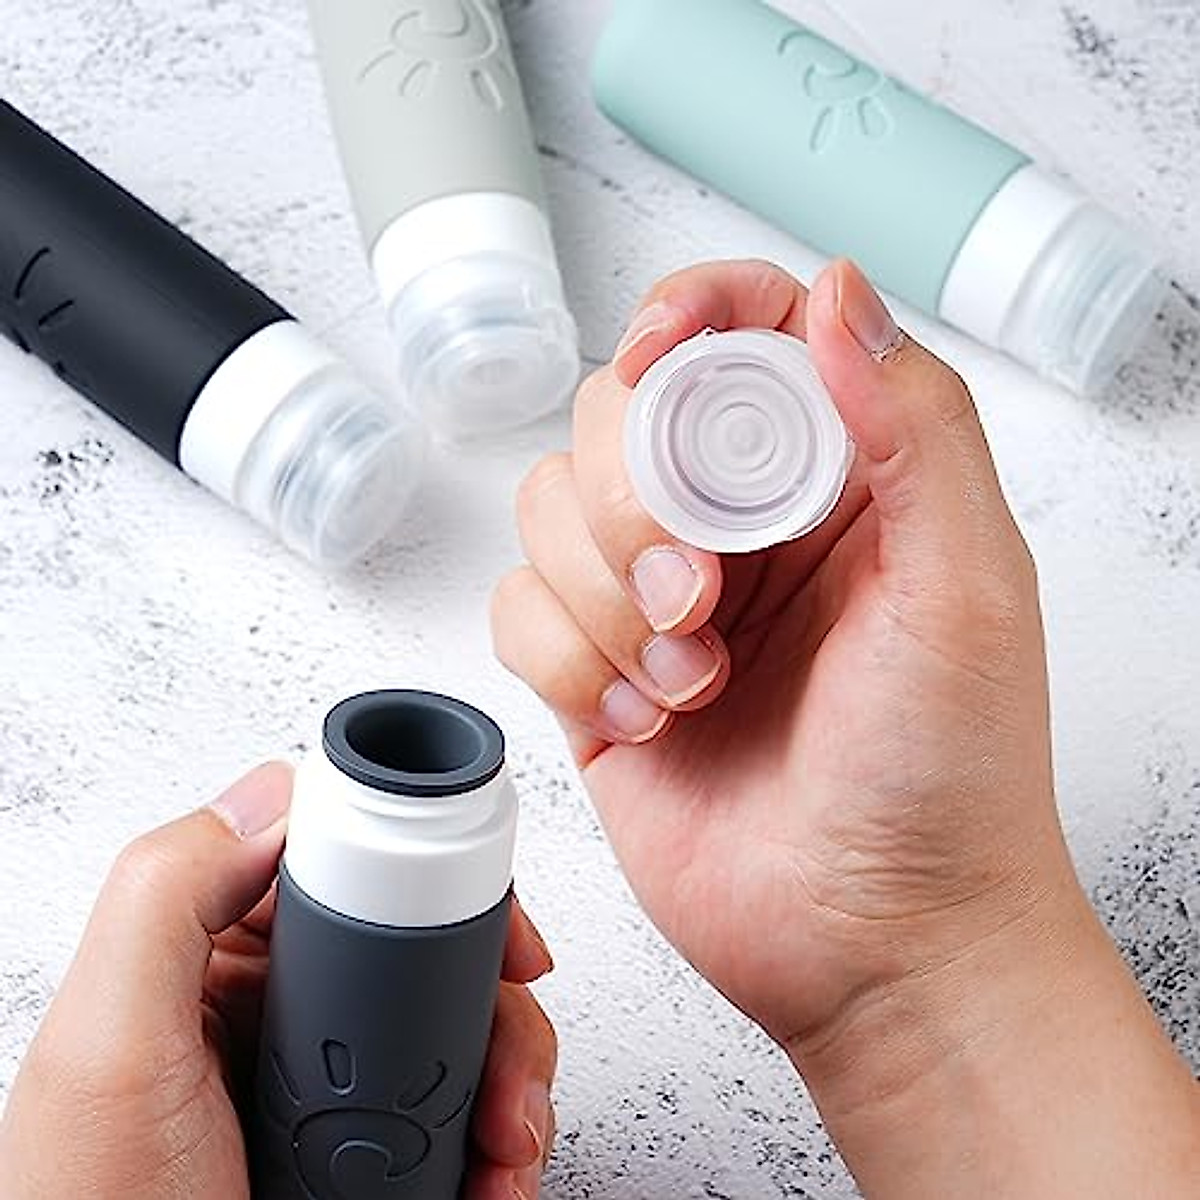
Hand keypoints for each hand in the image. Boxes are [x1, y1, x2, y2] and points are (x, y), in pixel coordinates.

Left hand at [0, 764, 556, 1199]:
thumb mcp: (109, 1049)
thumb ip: (167, 900)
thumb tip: (270, 793)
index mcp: (220, 957)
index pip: (351, 867)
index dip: (437, 877)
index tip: (492, 928)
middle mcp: (285, 1006)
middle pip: (430, 947)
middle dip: (493, 991)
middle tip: (509, 1055)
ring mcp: (334, 1077)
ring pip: (464, 1026)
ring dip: (513, 1070)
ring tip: (506, 1141)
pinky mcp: (373, 1144)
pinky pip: (467, 1108)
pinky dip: (504, 1136)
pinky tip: (494, 1172)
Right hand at [493, 259, 1199, 1195]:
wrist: (877, 942)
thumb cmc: (946, 782)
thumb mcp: (968, 588)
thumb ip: (916, 426)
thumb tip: (838, 294)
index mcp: (835, 479)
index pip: (742, 334)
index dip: (685, 317)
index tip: (658, 354)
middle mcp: (740, 525)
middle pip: (615, 419)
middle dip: (633, 504)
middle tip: (696, 597)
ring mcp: (659, 600)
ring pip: (548, 511)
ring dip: (600, 600)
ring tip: (687, 681)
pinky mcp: (596, 675)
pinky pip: (517, 611)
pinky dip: (563, 663)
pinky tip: (643, 722)